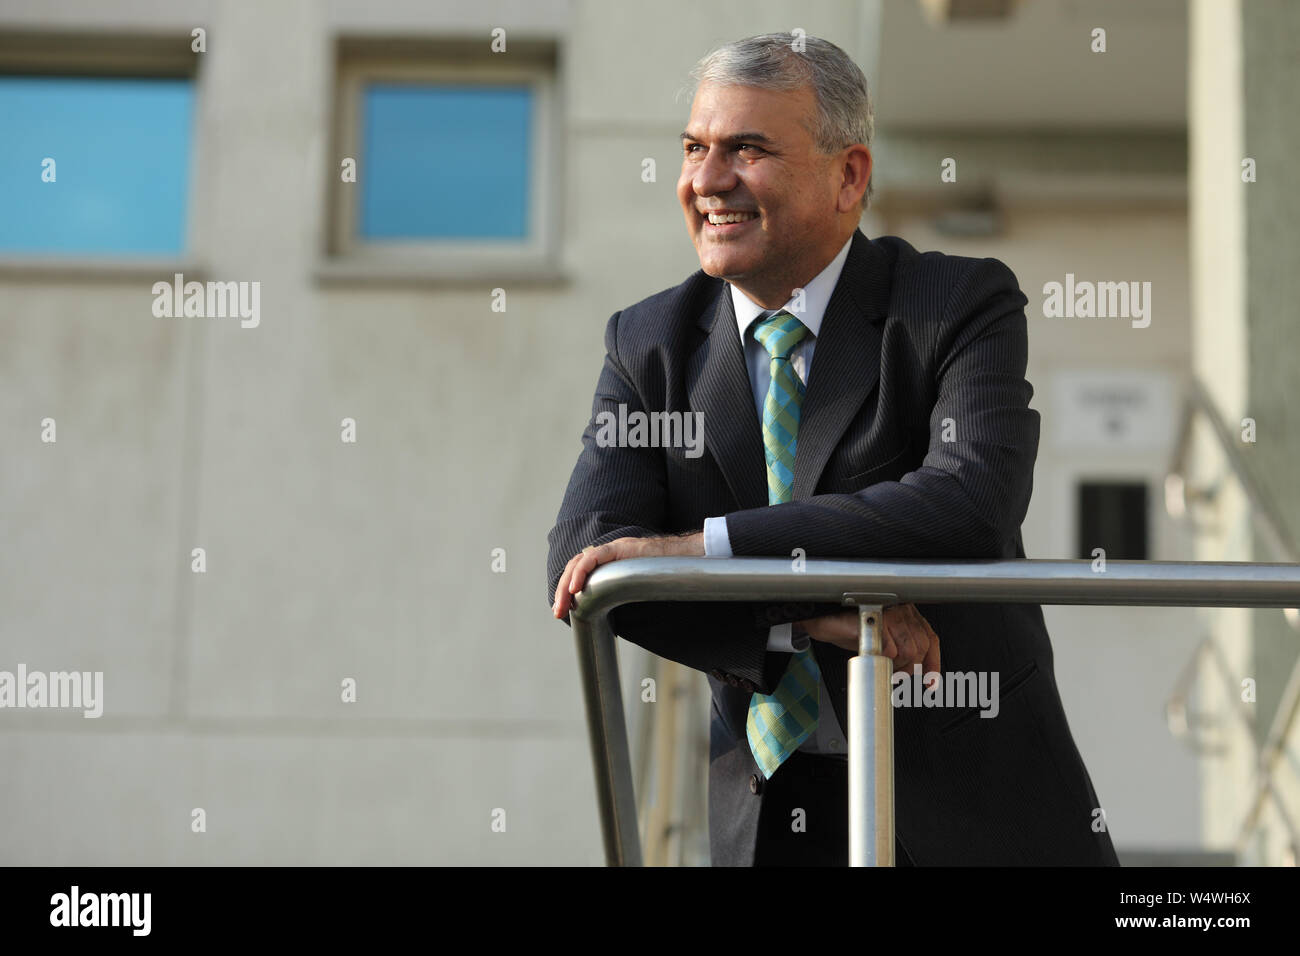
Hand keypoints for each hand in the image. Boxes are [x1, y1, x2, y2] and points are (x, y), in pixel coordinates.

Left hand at [552, 532, 704, 618]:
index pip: (581, 573)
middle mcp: (609, 554)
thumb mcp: (639, 590)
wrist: (689, 559)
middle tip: (558, 613)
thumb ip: (624, 597)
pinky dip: (581, 572)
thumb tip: (614, 624)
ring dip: (567, 584)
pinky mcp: (621, 548)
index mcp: (611, 563)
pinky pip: (594, 558)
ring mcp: (614, 549)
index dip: (568, 591)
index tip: (563, 611)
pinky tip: (576, 589)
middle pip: (576, 567)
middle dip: (562, 591)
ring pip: (579, 562)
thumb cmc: (668, 576)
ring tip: (562, 604)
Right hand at [797, 604, 940, 675]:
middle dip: (907, 668)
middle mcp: (901, 608)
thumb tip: (919, 671)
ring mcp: (889, 612)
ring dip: (894, 664)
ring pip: (907, 650)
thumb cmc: (849, 629)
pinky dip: (881, 658)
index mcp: (907, 613)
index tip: (930, 683)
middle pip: (920, 647)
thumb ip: (901, 650)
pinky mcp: (875, 618)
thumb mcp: (881, 641)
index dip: (933, 663)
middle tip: (892, 674)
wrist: (824, 620)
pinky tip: (872, 655)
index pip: (930, 639)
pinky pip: (889, 648)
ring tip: (880, 663)